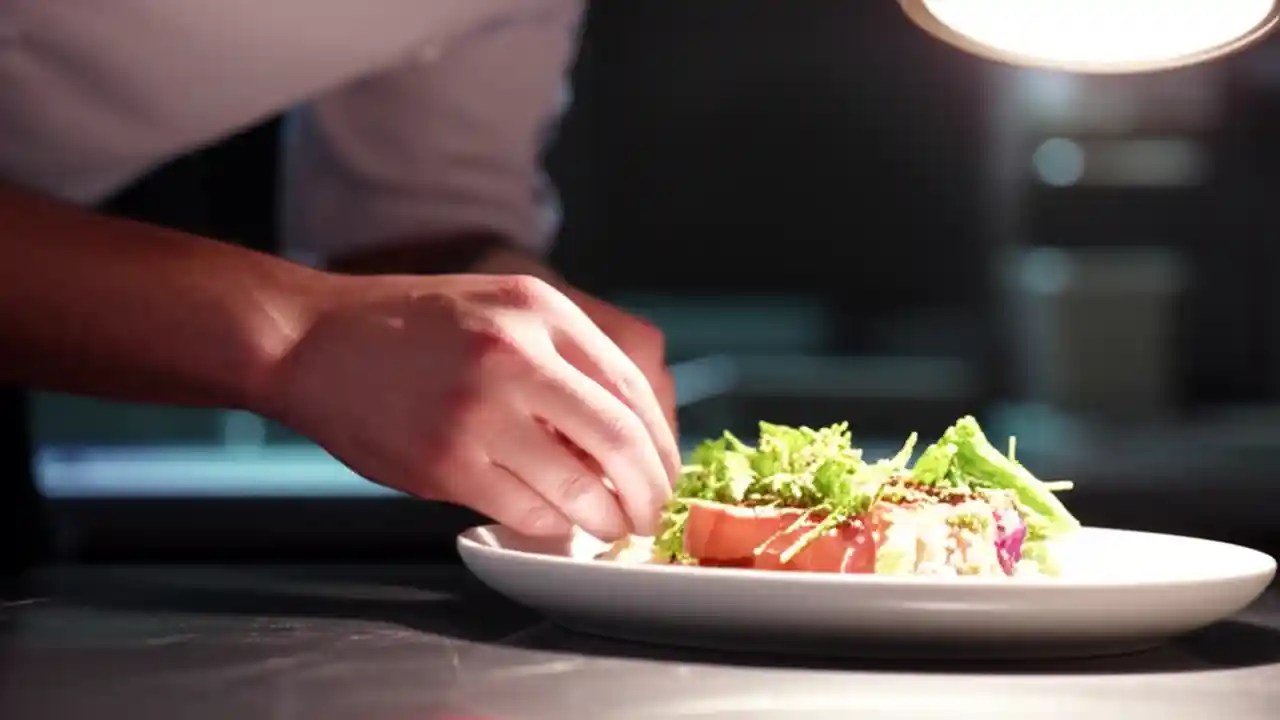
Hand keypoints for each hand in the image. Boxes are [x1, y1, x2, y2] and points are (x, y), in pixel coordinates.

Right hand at [262, 273, 680, 539]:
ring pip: (578, 486)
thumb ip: (565, 357)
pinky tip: (554, 519)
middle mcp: (516, 354)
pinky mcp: (445, 463)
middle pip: (619, 440)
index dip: (661, 442)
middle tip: (653, 512)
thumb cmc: (413, 328)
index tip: (666, 470)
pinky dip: (551, 522)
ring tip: (611, 525)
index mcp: (540, 310)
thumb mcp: (501, 308)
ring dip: (606, 518)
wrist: (315, 342)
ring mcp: (478, 411)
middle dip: (650, 490)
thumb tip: (628, 431)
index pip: (631, 387)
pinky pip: (525, 509)